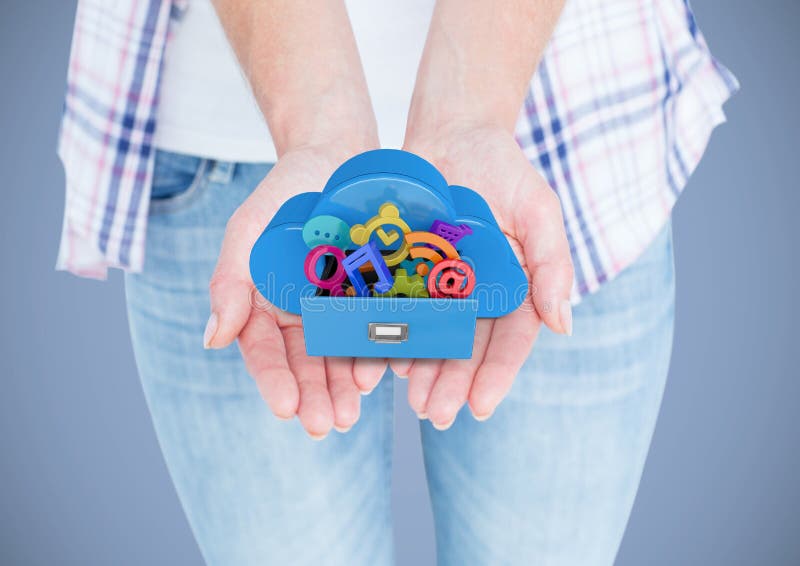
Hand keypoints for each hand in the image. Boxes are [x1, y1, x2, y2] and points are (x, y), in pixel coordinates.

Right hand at [204, 144, 386, 438]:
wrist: (338, 156)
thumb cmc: (285, 191)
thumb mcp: (250, 229)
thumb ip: (231, 280)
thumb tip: (213, 339)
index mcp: (266, 305)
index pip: (264, 352)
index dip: (274, 381)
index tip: (286, 407)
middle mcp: (302, 315)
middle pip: (305, 364)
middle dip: (314, 396)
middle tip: (324, 424)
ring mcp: (340, 309)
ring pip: (340, 357)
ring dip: (344, 388)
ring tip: (352, 412)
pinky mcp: (375, 297)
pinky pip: (376, 331)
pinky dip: (377, 354)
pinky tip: (380, 374)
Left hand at [395, 123, 573, 427]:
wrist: (452, 133)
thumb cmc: (503, 170)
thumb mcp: (538, 212)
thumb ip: (552, 266)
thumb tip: (563, 326)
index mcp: (513, 290)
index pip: (508, 342)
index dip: (496, 376)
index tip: (480, 407)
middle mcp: (475, 296)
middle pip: (463, 350)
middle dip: (450, 384)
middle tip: (435, 415)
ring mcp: (436, 287)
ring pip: (427, 338)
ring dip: (418, 371)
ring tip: (406, 398)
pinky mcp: (402, 272)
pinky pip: (392, 309)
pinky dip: (384, 335)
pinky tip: (374, 360)